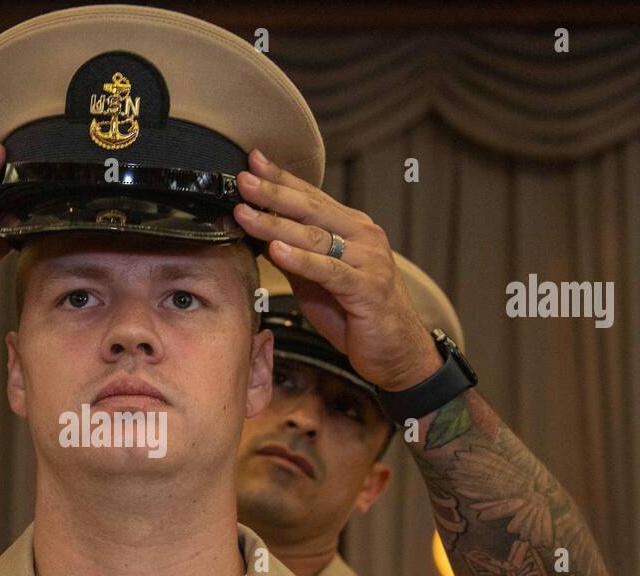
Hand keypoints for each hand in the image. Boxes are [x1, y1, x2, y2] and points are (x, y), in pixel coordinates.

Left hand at [232, 149, 441, 391]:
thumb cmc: (356, 315)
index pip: (312, 197)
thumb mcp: (318, 281)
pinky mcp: (366, 289)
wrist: (397, 351)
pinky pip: (328, 270)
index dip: (283, 178)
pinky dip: (300, 260)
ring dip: (276, 224)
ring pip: (315, 237)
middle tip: (242, 179)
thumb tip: (261, 235)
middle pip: (311, 209)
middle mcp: (363, 236)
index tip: (253, 160)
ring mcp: (368, 260)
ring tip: (245, 213)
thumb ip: (295, 256)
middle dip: (274, 193)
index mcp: (353, 228)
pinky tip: (276, 250)